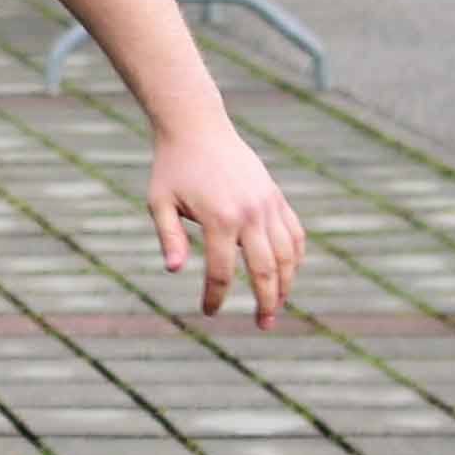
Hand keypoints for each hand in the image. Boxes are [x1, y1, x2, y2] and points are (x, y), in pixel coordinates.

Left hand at [148, 116, 306, 327]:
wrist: (198, 129)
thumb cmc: (172, 168)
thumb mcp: (159, 202)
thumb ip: (169, 237)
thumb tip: (175, 271)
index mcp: (219, 219)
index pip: (222, 272)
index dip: (216, 296)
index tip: (209, 312)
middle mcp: (250, 214)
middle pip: (265, 270)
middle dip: (265, 302)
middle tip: (263, 325)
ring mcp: (268, 205)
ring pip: (287, 255)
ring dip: (286, 285)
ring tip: (277, 307)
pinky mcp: (276, 197)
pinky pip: (294, 233)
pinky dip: (296, 256)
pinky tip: (289, 274)